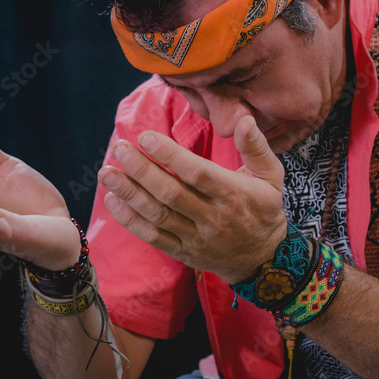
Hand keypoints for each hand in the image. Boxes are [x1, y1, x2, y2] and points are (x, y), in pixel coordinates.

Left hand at [97, 115, 286, 283]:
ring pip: (158, 216)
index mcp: (234, 194)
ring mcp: (197, 238)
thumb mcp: (271, 176)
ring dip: (129, 194)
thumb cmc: (265, 208)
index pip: (198, 173)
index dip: (170, 155)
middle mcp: (213, 218)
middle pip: (172, 194)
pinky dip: (131, 221)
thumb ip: (256, 146)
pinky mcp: (184, 252)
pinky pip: (154, 237)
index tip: (146, 137)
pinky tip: (113, 202)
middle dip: (142, 171)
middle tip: (119, 149)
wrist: (264, 259)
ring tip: (107, 173)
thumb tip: (244, 119)